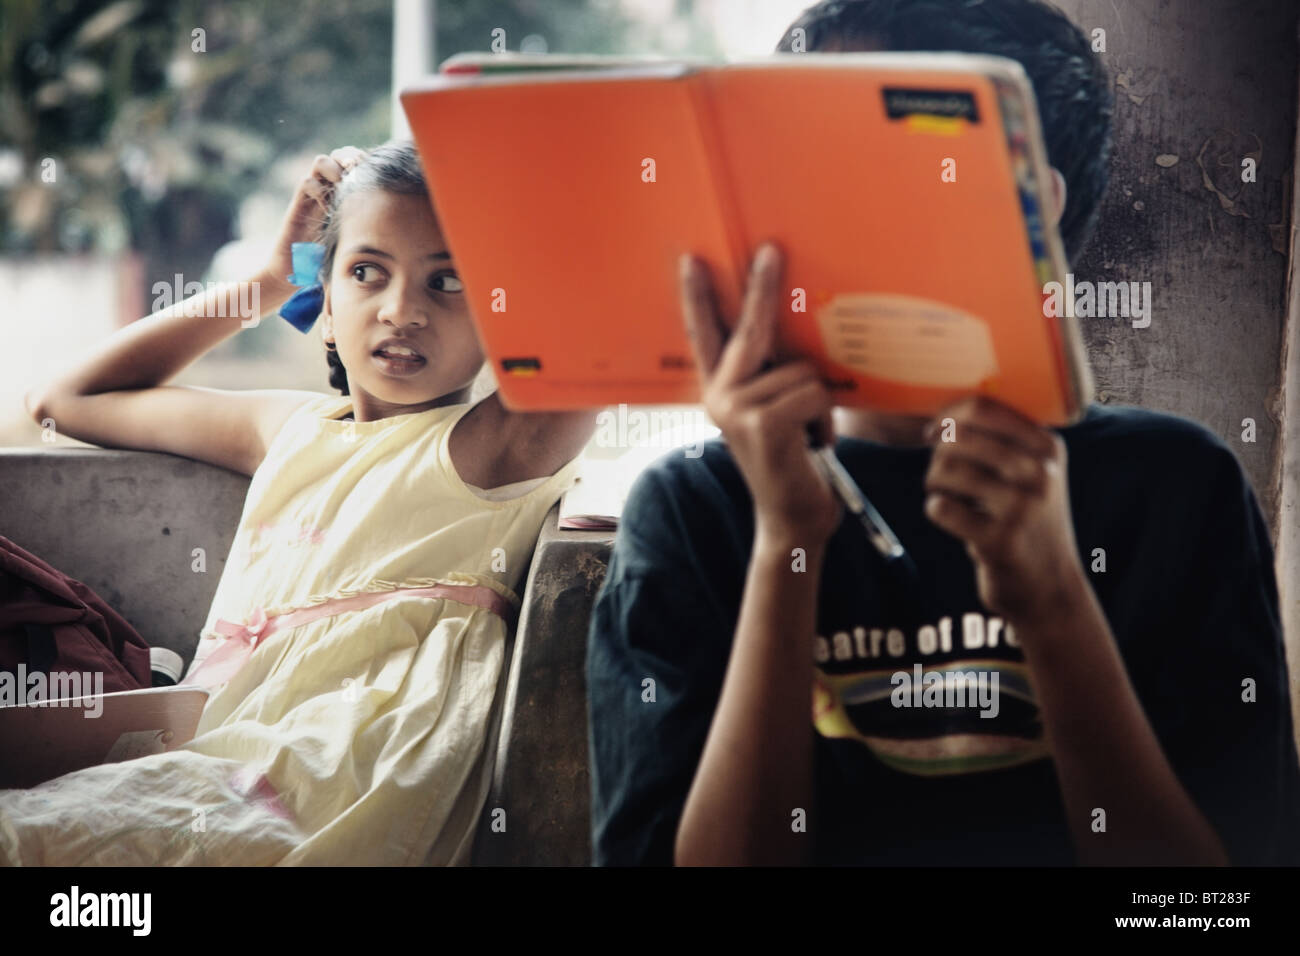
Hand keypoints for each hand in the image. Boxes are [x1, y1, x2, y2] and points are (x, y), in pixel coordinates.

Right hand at [260, 146, 366, 296]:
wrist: (297, 268)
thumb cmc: (331, 254)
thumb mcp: (356, 233)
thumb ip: (370, 220)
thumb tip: (403, 214)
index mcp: (346, 189)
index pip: (356, 160)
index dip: (367, 160)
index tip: (380, 171)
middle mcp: (328, 186)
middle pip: (341, 154)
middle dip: (352, 158)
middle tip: (361, 173)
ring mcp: (313, 193)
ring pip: (322, 161)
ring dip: (335, 169)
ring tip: (344, 187)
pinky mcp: (299, 203)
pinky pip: (307, 182)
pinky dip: (320, 191)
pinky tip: (329, 210)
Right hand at [679, 242, 840, 544]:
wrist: (789, 521)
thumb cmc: (791, 462)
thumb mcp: (773, 417)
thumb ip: (771, 380)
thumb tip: (798, 338)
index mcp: (719, 391)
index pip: (705, 336)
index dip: (698, 297)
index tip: (692, 260)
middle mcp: (719, 397)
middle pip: (747, 330)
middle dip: (761, 288)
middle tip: (772, 250)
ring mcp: (737, 409)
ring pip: (801, 370)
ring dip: (819, 401)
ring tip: (810, 434)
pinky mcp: (762, 423)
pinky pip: (814, 392)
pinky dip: (826, 419)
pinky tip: (815, 445)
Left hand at [922, 396, 1085, 624]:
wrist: (1048, 586)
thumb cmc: (1026, 520)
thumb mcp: (1032, 473)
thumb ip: (999, 439)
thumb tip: (940, 414)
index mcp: (1047, 447)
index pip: (982, 408)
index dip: (947, 416)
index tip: (935, 432)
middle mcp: (1040, 473)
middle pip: (958, 437)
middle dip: (938, 453)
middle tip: (943, 474)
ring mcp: (1022, 508)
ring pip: (946, 470)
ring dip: (934, 483)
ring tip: (949, 497)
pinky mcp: (1000, 540)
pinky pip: (941, 508)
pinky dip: (937, 510)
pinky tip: (953, 519)